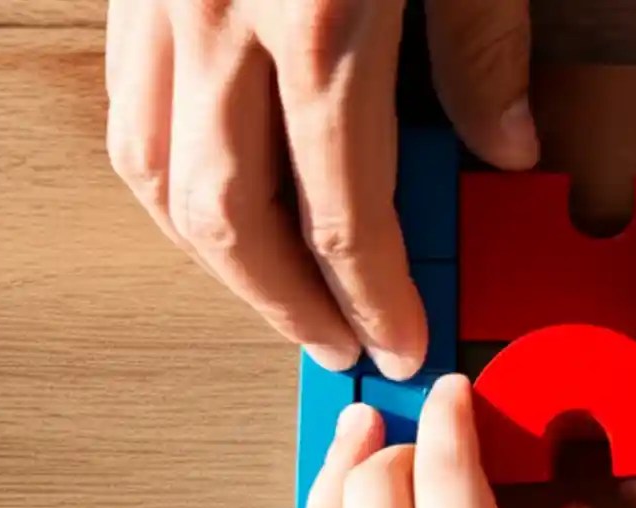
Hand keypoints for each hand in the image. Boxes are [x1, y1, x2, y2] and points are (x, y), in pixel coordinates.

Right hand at [105, 0, 537, 375]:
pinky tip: (215, 192)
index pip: (342, 214)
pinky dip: (167, 170)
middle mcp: (221, 19)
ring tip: (274, 294)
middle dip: (283, 305)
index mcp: (317, 21)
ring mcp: (165, 0)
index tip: (399, 343)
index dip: (374, 298)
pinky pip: (130, 103)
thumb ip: (484, 47)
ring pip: (154, 170)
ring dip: (214, 254)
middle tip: (334, 344)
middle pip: (229, 217)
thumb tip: (506, 144)